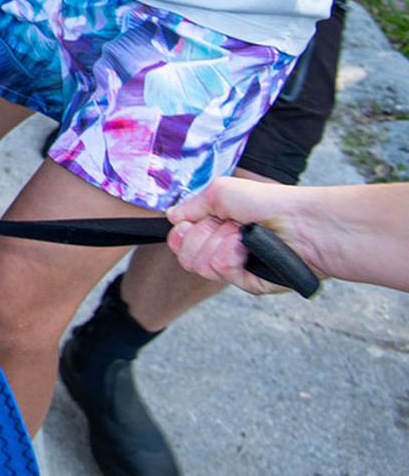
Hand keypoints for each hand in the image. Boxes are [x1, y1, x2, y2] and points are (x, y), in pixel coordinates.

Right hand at [168, 178, 318, 294]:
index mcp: (216, 226)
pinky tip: (248, 249)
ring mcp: (236, 267)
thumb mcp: (220, 192)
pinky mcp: (248, 283)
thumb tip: (171, 217)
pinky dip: (231, 256)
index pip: (180, 240)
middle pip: (185, 256)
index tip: (193, 222)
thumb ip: (190, 207)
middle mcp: (223, 248)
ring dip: (219, 244)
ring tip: (243, 236)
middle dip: (202, 236)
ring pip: (199, 265)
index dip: (182, 232)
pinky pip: (221, 272)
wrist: (304, 225)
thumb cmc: (269, 203)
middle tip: (229, 225)